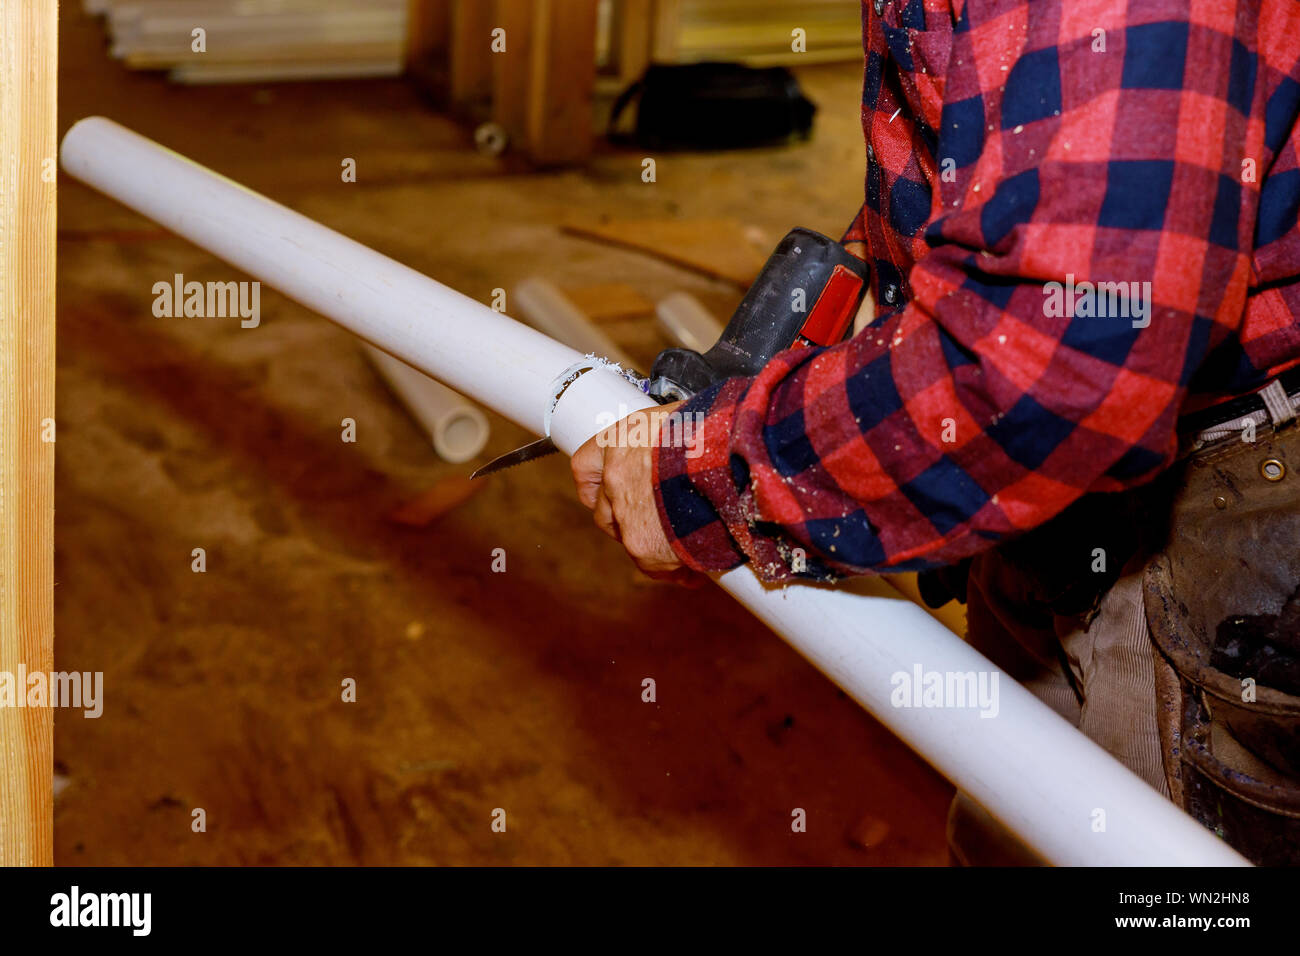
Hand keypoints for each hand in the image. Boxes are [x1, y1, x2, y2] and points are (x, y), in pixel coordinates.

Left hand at [570, 402, 702, 585]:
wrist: (735, 460)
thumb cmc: (720, 431)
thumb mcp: (688, 421)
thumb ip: (673, 440)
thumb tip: (691, 446)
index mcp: (621, 440)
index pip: (586, 467)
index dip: (598, 483)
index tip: (609, 489)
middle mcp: (615, 476)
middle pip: (604, 509)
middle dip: (628, 519)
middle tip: (658, 521)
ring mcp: (626, 513)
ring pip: (628, 539)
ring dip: (651, 543)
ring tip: (685, 545)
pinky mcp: (644, 546)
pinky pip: (654, 565)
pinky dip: (674, 568)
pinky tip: (695, 569)